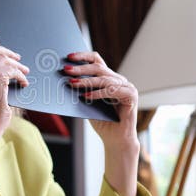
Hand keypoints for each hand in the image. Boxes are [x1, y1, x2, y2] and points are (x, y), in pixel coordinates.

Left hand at [64, 51, 139, 195]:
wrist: (115, 139)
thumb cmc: (101, 121)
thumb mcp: (87, 102)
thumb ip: (80, 89)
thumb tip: (63, 78)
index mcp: (109, 78)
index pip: (96, 60)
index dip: (83, 56)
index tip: (68, 56)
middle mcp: (119, 80)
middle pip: (99, 67)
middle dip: (81, 68)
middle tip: (66, 69)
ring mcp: (127, 86)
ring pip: (104, 79)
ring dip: (86, 81)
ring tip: (72, 83)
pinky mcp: (131, 96)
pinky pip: (112, 91)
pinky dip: (97, 93)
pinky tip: (85, 96)